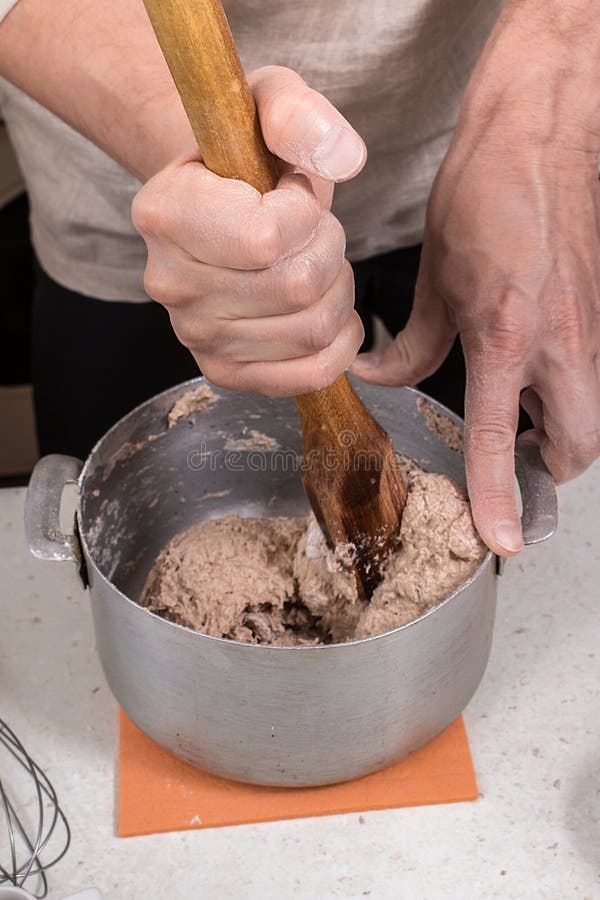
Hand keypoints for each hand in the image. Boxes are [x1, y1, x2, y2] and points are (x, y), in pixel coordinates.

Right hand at [132, 66, 365, 395]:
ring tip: (314, 263)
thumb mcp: (268, 103)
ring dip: (337, 292)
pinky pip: (307, 375)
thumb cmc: (244, 154)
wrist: (216, 201)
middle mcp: (168, 283)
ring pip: (312, 330)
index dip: (306, 212)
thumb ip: (299, 115)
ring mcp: (194, 335)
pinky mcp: (224, 371)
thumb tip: (342, 159)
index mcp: (163, 214)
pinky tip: (327, 309)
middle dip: (329, 250)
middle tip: (313, 231)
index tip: (294, 192)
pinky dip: (338, 345)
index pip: (265, 238)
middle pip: (298, 288)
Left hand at [352, 3, 599, 556]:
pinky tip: (530, 373)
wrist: (542, 133)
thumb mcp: (435, 276)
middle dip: (547, 472)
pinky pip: (589, 376)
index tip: (498, 538)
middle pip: (577, 446)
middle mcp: (561, 343)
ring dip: (558, 432)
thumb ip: (413, 343)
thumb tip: (381, 376)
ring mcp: (590, 329)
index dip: (497, 496)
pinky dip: (563, 392)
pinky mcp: (598, 315)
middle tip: (510, 469)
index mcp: (507, 337)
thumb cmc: (486, 193)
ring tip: (516, 423)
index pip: (499, 438)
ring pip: (590, 414)